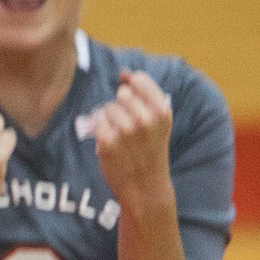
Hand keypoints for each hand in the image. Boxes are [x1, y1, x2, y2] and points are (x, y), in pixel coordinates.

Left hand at [91, 71, 175, 210]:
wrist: (146, 186)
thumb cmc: (150, 150)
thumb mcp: (157, 122)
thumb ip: (143, 95)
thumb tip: (124, 73)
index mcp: (162, 111)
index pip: (139, 80)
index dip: (132, 89)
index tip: (135, 104)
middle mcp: (146, 119)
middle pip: (121, 94)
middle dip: (121, 107)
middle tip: (129, 128)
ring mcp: (126, 130)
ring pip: (107, 108)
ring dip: (110, 120)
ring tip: (121, 137)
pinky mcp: (108, 141)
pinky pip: (97, 122)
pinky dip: (101, 131)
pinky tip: (111, 143)